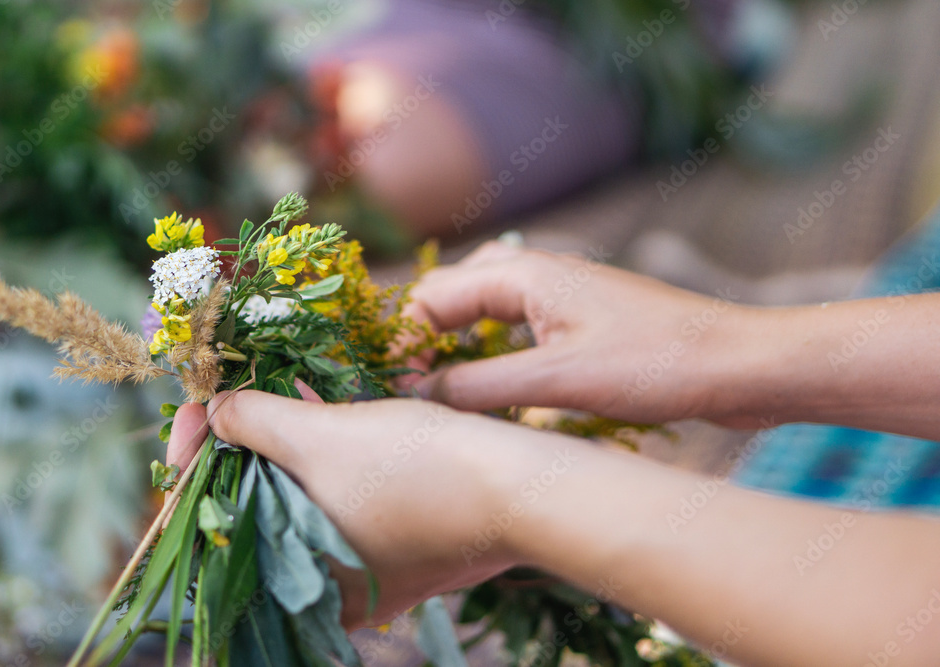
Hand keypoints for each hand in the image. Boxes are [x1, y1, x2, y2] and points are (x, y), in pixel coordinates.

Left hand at [166, 389, 570, 627]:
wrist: (525, 487)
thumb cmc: (420, 470)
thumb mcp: (324, 436)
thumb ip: (255, 420)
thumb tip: (216, 409)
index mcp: (296, 581)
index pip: (212, 524)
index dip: (193, 457)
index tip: (193, 405)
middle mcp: (326, 586)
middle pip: (254, 509)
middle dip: (238, 448)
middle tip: (227, 395)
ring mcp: (365, 567)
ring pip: (299, 500)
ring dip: (281, 447)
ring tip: (271, 394)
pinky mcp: (396, 543)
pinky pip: (338, 499)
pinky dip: (322, 458)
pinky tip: (320, 414)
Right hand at [406, 241, 760, 425]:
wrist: (741, 364)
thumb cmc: (657, 364)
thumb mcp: (559, 381)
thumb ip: (480, 386)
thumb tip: (418, 392)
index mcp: (524, 274)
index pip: (432, 297)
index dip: (404, 342)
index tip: (395, 390)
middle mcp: (538, 274)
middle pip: (453, 297)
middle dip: (424, 340)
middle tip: (413, 392)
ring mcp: (561, 297)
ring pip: (484, 312)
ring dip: (458, 346)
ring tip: (445, 391)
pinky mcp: (582, 323)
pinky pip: (516, 329)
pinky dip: (493, 355)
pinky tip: (497, 391)